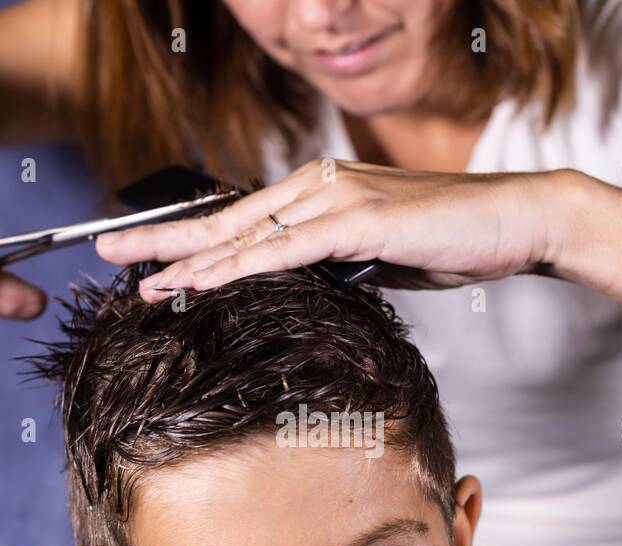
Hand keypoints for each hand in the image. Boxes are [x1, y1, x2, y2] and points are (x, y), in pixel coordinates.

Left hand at [95, 159, 572, 300]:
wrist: (516, 219)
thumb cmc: (454, 238)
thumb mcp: (381, 252)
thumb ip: (337, 260)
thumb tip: (307, 282)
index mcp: (322, 191)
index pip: (244, 218)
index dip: (192, 238)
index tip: (149, 257)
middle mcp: (319, 186)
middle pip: (226, 217)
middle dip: (162, 238)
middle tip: (106, 251)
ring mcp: (337, 199)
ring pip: (245, 234)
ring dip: (186, 258)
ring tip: (134, 275)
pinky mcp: (358, 221)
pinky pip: (282, 251)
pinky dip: (236, 268)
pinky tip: (198, 282)